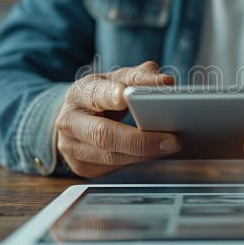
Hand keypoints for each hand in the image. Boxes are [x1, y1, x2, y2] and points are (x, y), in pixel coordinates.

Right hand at [55, 61, 179, 177]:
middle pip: (104, 134)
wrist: (75, 119)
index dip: (110, 96)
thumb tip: (165, 81)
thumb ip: (139, 77)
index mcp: (79, 94)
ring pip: (111, 156)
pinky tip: (157, 153)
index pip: (95, 95)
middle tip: (172, 139)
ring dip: (145, 154)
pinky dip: (138, 160)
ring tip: (171, 146)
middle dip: (140, 139)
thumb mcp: (117, 79)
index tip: (128, 96)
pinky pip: (114, 167)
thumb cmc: (101, 96)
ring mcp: (73, 148)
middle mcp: (70, 122)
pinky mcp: (82, 167)